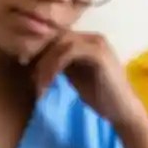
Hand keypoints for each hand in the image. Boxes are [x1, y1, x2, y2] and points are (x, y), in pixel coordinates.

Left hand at [30, 31, 146, 129]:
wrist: (122, 111)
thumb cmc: (98, 95)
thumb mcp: (73, 74)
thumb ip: (59, 63)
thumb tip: (33, 57)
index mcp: (86, 40)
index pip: (56, 36)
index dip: (39, 48)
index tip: (25, 65)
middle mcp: (92, 37)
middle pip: (55, 36)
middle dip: (38, 54)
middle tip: (27, 73)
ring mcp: (96, 43)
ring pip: (60, 43)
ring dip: (44, 64)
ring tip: (38, 84)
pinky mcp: (98, 53)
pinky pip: (68, 52)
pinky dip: (53, 67)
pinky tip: (47, 83)